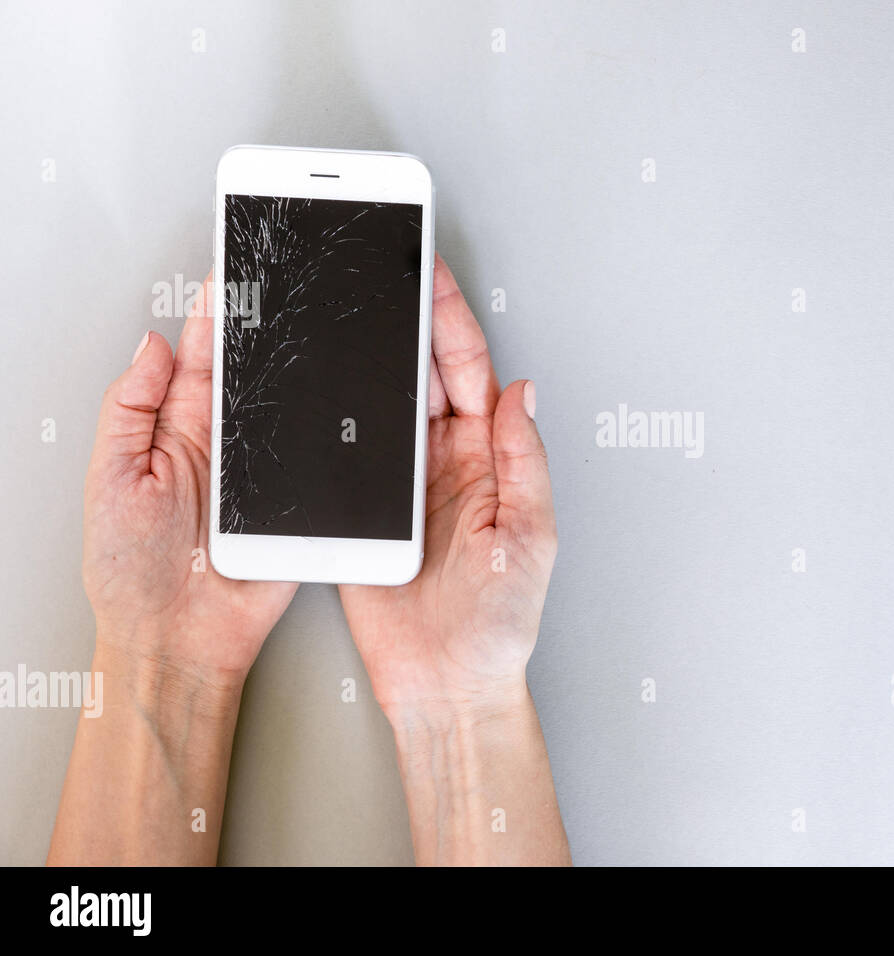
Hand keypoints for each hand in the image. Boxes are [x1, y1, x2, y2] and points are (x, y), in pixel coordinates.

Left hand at [51, 277, 297, 864]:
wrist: (179, 642)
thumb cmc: (133, 572)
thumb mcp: (110, 479)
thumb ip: (130, 410)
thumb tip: (150, 345)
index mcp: (177, 429)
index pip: (205, 354)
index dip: (222, 310)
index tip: (240, 266)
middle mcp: (227, 443)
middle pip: (258, 370)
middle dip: (278, 323)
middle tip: (300, 276)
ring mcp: (269, 472)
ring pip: (298, 406)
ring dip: (314, 370)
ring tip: (331, 321)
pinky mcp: (303, 501)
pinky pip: (327, 456)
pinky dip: (342, 428)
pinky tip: (353, 396)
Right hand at [339, 254, 556, 718]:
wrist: (445, 685)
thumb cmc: (500, 623)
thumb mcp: (528, 537)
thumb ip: (520, 462)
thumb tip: (522, 392)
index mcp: (489, 458)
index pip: (468, 371)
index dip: (448, 318)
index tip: (429, 269)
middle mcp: (445, 460)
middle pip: (419, 373)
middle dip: (401, 316)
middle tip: (376, 263)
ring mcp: (402, 483)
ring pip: (378, 402)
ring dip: (362, 356)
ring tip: (339, 303)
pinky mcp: (363, 510)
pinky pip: (343, 451)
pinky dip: (328, 415)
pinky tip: (313, 381)